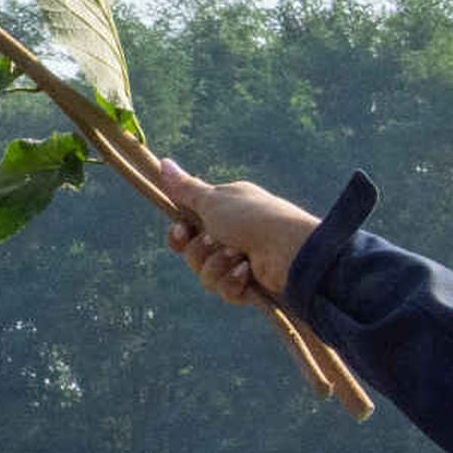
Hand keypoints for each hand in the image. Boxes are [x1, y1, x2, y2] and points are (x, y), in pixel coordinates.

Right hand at [155, 157, 320, 305]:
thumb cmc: (251, 217)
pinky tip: (247, 272)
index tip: (180, 230)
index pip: (187, 228)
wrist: (289, 249)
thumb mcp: (212, 200)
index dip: (179, 235)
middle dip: (200, 251)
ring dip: (218, 265)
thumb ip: (185, 189)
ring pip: (206, 275)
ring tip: (238, 256)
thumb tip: (163, 162)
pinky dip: (233, 282)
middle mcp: (231, 235)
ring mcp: (241, 261)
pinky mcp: (250, 286)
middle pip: (193, 254)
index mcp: (224, 211)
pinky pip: (225, 290)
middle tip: (215, 240)